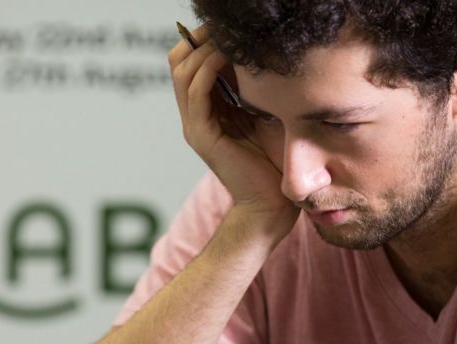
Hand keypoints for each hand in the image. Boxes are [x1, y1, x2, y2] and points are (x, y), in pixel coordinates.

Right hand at [169, 26, 296, 230]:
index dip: (202, 39)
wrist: (272, 204)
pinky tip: (228, 58)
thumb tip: (266, 55)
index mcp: (208, 110)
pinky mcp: (203, 135)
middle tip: (224, 27)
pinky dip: (209, 69)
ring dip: (205, 49)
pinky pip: (197, 92)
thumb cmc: (277, 161)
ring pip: (183, 72)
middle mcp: (196, 116)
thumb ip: (258, 89)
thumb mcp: (268, 114)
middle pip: (179, 62)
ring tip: (228, 38)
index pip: (189, 63)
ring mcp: (196, 125)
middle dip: (200, 37)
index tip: (226, 27)